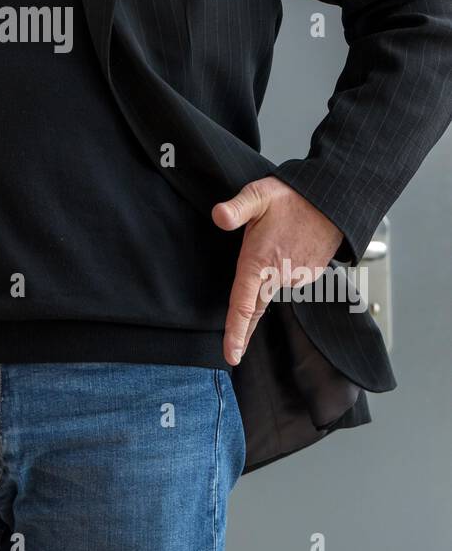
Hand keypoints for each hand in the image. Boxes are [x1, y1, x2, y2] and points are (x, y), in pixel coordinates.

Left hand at [211, 176, 344, 365]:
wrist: (333, 201)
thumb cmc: (293, 197)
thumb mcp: (259, 195)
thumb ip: (236, 208)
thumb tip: (218, 216)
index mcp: (259, 262)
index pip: (243, 305)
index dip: (236, 332)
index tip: (231, 356)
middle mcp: (278, 275)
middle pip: (254, 307)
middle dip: (243, 330)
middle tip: (234, 353)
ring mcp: (295, 278)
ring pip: (270, 286)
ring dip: (264, 277)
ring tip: (271, 244)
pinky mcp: (308, 275)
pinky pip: (287, 277)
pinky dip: (281, 269)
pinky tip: (285, 247)